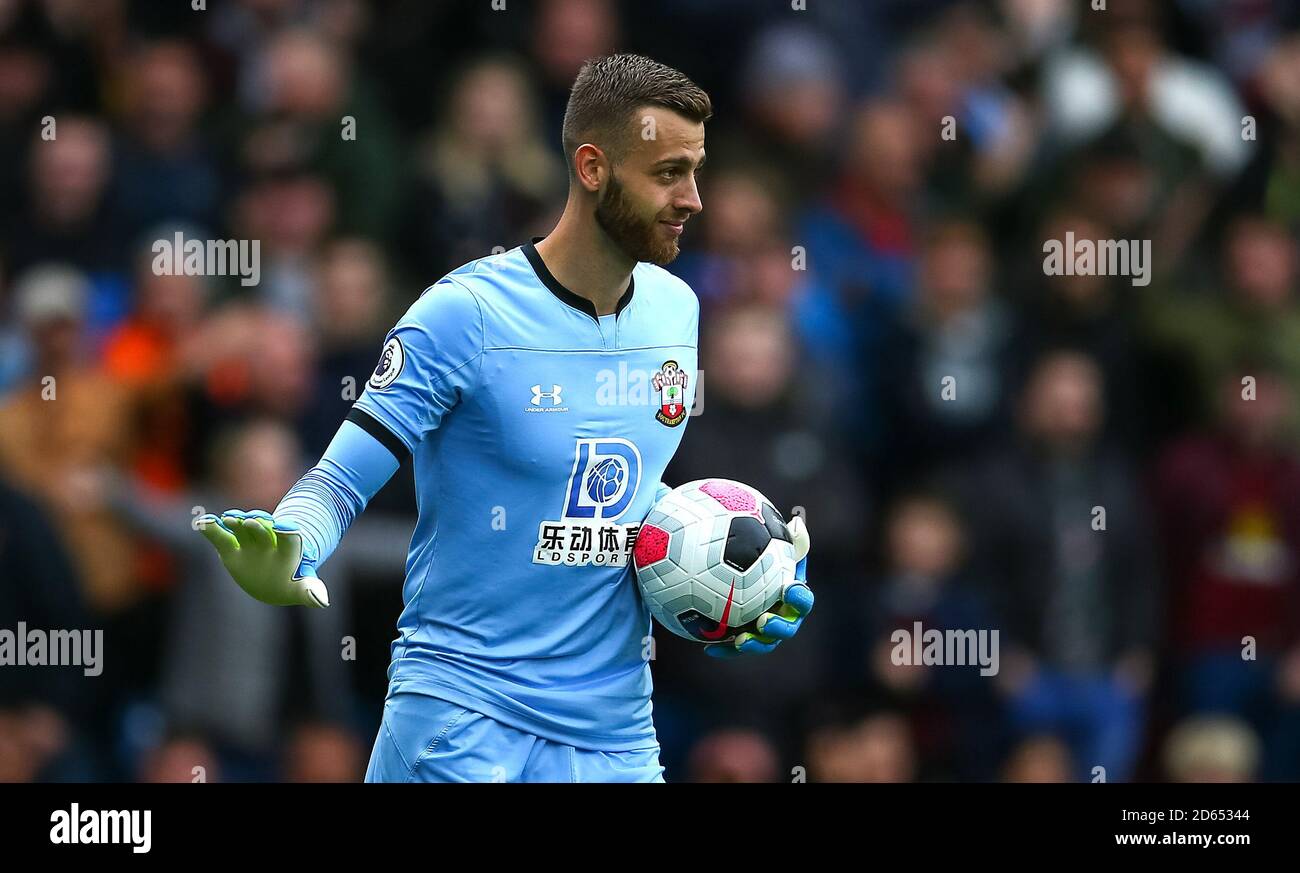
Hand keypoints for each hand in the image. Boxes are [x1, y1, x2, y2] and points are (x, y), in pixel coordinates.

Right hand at [196, 509, 328, 606]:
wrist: (275, 578)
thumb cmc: (292, 582)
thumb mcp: (302, 588)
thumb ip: (310, 591)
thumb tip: (322, 601)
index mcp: (289, 549)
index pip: (290, 538)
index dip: (287, 532)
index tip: (284, 526)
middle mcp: (270, 541)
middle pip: (264, 530)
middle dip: (258, 526)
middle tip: (250, 521)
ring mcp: (250, 542)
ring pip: (243, 529)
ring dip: (235, 523)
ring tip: (227, 519)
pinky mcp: (232, 548)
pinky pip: (221, 537)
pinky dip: (212, 530)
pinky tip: (201, 523)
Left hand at [706, 515, 812, 657]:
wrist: (732, 567)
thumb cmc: (756, 552)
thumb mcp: (768, 541)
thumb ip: (782, 534)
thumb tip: (798, 521)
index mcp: (792, 594)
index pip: (802, 598)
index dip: (800, 597)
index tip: (790, 588)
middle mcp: (782, 614)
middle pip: (787, 626)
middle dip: (779, 627)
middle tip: (764, 621)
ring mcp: (762, 628)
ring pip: (764, 642)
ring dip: (754, 644)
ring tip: (740, 640)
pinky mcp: (742, 636)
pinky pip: (734, 645)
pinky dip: (725, 648)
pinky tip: (708, 647)